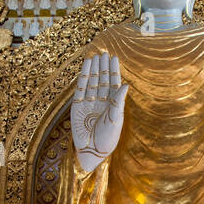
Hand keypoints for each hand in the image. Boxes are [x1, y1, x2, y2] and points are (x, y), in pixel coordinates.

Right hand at [71, 52, 127, 172]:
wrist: (91, 151)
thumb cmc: (107, 138)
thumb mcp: (116, 119)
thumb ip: (119, 101)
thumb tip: (126, 85)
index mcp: (113, 104)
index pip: (114, 83)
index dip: (113, 70)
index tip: (114, 57)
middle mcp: (101, 101)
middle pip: (102, 80)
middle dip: (103, 67)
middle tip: (104, 52)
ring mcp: (89, 102)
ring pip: (92, 81)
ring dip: (94, 69)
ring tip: (95, 55)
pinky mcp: (77, 105)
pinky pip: (81, 87)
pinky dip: (84, 76)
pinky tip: (86, 65)